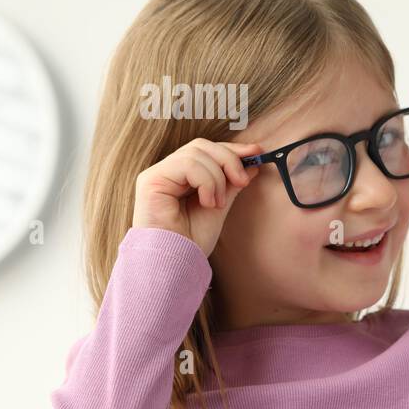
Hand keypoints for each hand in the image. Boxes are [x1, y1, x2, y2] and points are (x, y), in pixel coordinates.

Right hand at [131, 138, 260, 256]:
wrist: (176, 263)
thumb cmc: (192, 241)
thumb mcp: (219, 207)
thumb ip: (231, 185)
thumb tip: (251, 164)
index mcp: (182, 177)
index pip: (207, 150)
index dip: (232, 149)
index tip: (257, 151)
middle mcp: (167, 172)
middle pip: (201, 146)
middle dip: (228, 160)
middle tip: (242, 181)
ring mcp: (157, 174)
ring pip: (196, 153)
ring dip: (217, 178)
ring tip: (218, 203)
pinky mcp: (151, 180)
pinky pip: (187, 165)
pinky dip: (206, 182)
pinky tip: (207, 202)